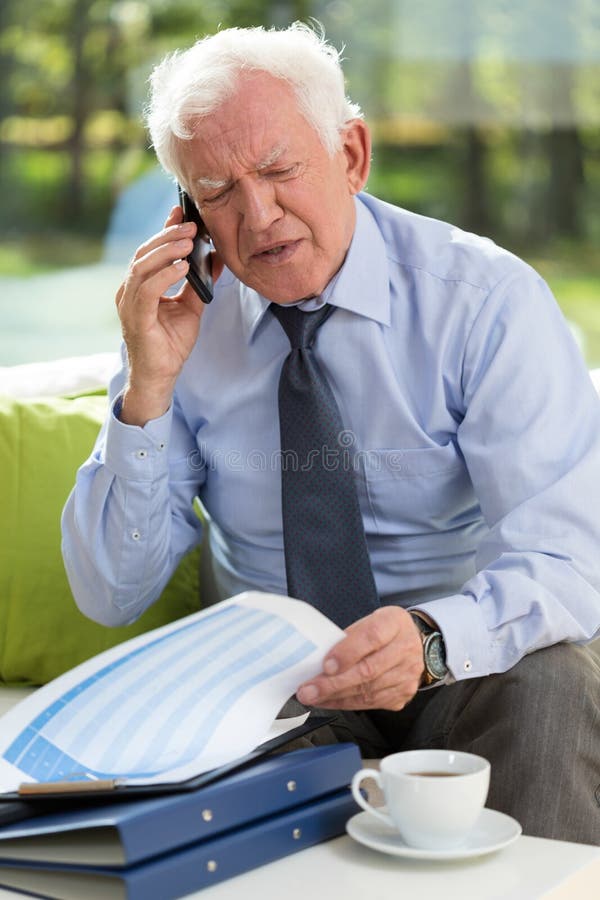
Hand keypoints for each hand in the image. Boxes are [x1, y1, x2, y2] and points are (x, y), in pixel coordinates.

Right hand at [115, 205, 222, 424]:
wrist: (160, 376)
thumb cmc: (170, 344)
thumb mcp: (190, 307)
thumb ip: (199, 283)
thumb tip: (216, 258)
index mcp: (139, 286)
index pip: (149, 251)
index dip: (164, 230)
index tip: (182, 213)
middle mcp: (129, 291)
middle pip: (144, 253)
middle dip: (168, 236)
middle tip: (192, 225)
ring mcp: (129, 304)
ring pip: (142, 267)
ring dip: (167, 251)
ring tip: (190, 242)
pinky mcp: (135, 318)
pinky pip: (147, 289)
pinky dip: (164, 274)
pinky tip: (182, 266)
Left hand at [296, 606, 424, 710]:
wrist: (413, 642)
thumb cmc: (384, 630)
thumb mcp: (367, 620)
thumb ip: (348, 637)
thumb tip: (319, 657)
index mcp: (395, 622)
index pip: (372, 637)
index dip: (347, 652)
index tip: (326, 665)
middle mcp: (406, 649)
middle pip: (368, 670)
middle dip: (333, 683)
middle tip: (309, 690)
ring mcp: (407, 674)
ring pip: (368, 691)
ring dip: (336, 696)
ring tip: (313, 696)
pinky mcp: (404, 694)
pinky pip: (372, 703)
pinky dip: (346, 703)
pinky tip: (329, 701)